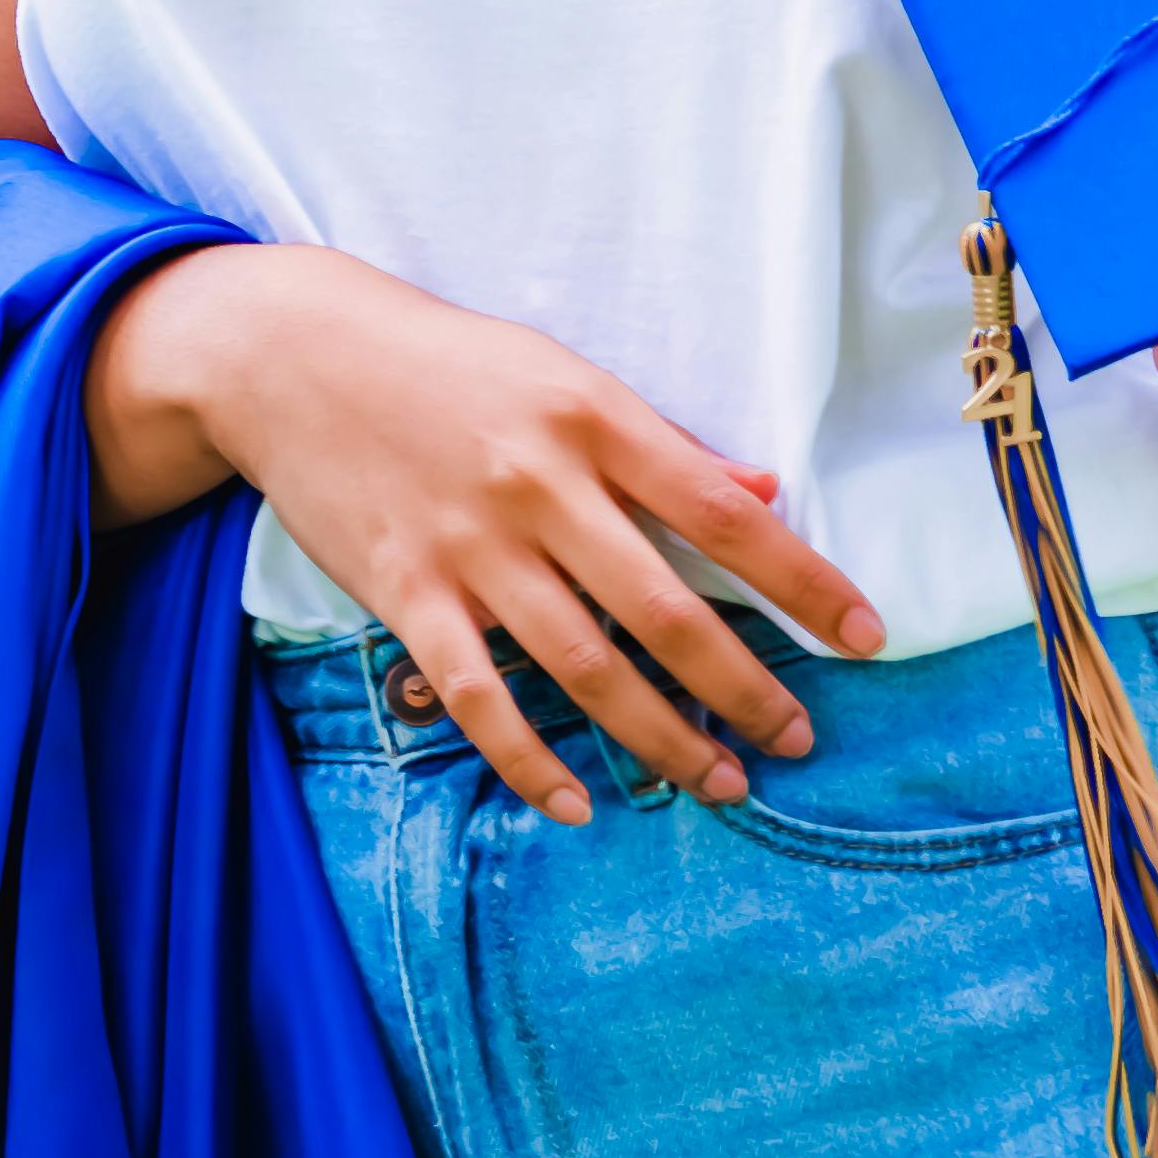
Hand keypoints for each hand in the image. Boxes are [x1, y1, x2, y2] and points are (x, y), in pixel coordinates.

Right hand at [89, 242, 882, 826]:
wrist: (293, 354)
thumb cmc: (443, 361)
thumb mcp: (559, 374)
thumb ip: (658, 443)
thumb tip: (762, 494)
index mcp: (591, 419)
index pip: (721, 516)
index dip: (801, 582)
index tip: (864, 637)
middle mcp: (538, 485)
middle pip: (664, 609)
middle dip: (745, 685)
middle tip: (798, 740)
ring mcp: (469, 546)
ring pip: (585, 666)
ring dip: (661, 737)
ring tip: (718, 781)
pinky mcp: (406, 591)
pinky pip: (479, 698)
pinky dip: (530, 760)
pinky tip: (577, 803)